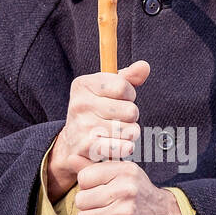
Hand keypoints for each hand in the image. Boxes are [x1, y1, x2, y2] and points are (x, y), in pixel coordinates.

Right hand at [46, 60, 149, 200]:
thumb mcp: (107, 90)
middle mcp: (80, 104)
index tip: (122, 100)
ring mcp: (83, 126)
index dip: (129, 95)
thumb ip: (128, 77)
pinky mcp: (88, 147)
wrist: (71, 142)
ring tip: (119, 132)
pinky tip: (120, 145)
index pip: (123, 86)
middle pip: (130, 110)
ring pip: (129, 130)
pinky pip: (120, 147)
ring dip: (130, 133)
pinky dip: (125, 147)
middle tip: (121, 119)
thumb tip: (144, 66)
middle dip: (131, 117)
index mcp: (84, 84)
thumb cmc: (94, 111)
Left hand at [74, 160, 188, 214]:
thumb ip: (94, 166)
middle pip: (81, 199)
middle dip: (86, 205)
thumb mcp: (121, 172)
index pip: (84, 177)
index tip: (98, 189)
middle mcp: (126, 189)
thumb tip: (71, 158)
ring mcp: (125, 212)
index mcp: (124, 170)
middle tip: (101, 205)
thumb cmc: (138, 192)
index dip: (86, 186)